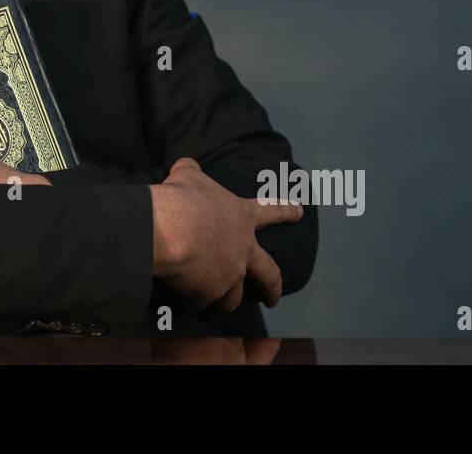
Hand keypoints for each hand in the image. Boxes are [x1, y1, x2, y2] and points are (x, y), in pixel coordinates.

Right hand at [149, 157, 302, 311]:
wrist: (171, 230)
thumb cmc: (183, 198)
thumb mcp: (187, 175)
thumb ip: (191, 171)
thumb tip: (186, 163)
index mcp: (241, 218)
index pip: (270, 211)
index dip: (285, 210)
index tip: (300, 212)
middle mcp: (242, 251)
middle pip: (269, 275)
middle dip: (273, 289)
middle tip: (274, 300)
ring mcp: (229, 275)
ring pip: (233, 298)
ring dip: (226, 303)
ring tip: (219, 308)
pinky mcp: (210, 293)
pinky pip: (201, 302)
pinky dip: (195, 303)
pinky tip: (187, 303)